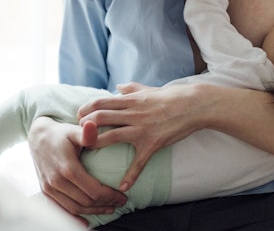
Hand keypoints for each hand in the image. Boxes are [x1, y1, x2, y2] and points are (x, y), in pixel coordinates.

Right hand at [27, 117, 126, 221]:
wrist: (37, 137)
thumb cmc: (59, 133)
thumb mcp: (73, 130)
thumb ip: (86, 133)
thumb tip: (93, 125)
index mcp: (67, 168)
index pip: (94, 190)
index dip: (110, 197)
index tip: (122, 197)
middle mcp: (57, 181)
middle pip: (86, 201)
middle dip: (105, 205)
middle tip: (119, 203)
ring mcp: (49, 188)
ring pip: (75, 208)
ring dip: (93, 211)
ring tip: (108, 208)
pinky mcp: (46, 191)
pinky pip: (62, 209)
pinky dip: (75, 217)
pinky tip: (86, 221)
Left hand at [77, 82, 203, 190]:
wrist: (194, 106)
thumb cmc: (171, 96)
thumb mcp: (149, 89)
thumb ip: (131, 88)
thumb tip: (117, 86)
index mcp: (131, 100)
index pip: (100, 102)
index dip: (85, 109)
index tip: (79, 117)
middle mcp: (133, 113)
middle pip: (99, 118)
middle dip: (85, 126)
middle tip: (78, 134)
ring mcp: (142, 129)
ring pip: (111, 136)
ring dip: (96, 144)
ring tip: (89, 151)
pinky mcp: (152, 144)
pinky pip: (138, 162)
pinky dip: (130, 176)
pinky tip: (123, 187)